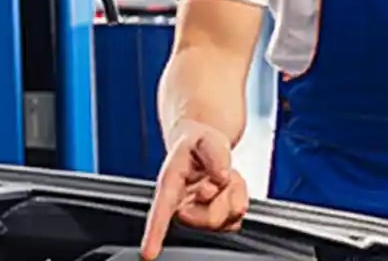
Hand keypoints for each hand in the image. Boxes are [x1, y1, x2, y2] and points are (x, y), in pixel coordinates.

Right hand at [140, 121, 248, 259]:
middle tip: (217, 175)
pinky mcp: (214, 222)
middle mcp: (181, 205)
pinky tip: (227, 187)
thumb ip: (215, 155)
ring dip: (233, 191)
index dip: (154, 232)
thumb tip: (221, 178)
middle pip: (210, 218)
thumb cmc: (198, 146)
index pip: (161, 210)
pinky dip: (240, 197)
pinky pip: (236, 218)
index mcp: (171, 184)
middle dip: (224, 194)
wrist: (203, 148)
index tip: (148, 253)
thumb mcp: (206, 138)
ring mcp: (198, 217)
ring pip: (227, 218)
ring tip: (221, 176)